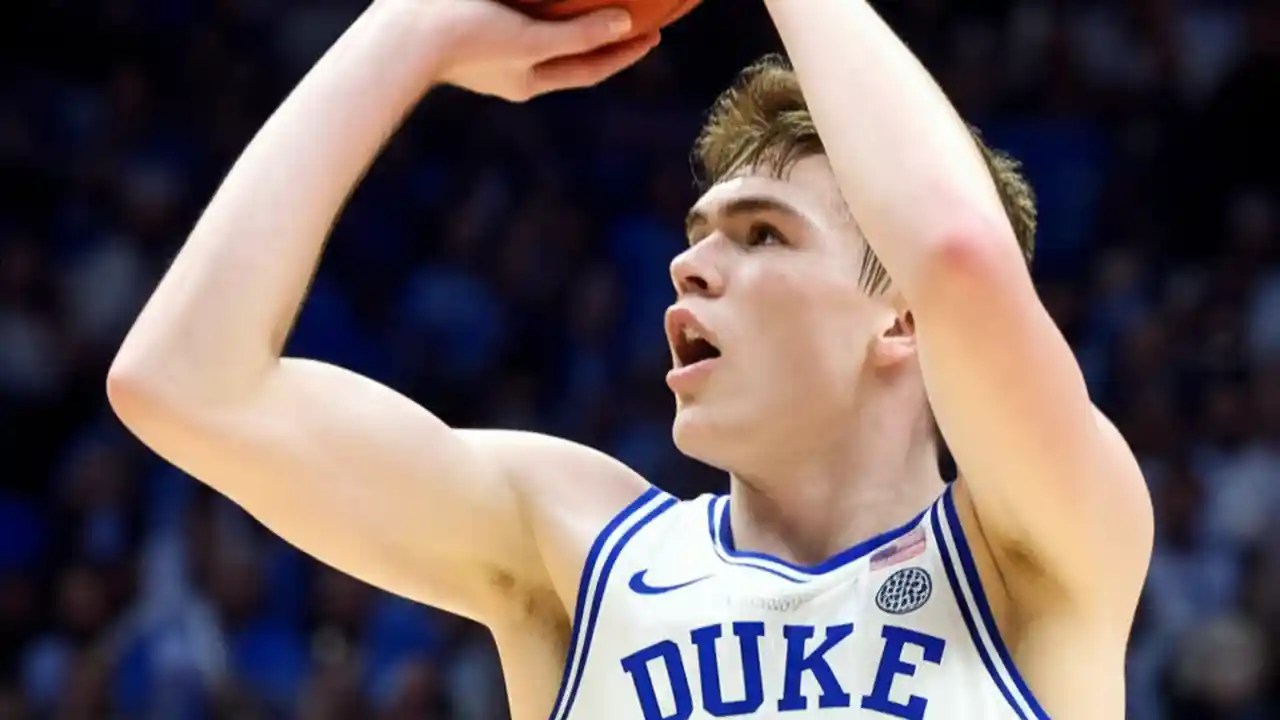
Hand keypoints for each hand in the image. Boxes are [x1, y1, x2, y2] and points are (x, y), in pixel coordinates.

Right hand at [377, 0, 660, 101]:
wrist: (400, 34)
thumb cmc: (467, 37)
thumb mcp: (530, 39)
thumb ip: (579, 35)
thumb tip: (626, 24)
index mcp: (528, 81)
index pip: (591, 69)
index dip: (625, 53)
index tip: (656, 34)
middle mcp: (513, 72)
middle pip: (571, 56)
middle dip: (603, 40)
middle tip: (634, 21)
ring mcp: (491, 53)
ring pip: (545, 38)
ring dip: (572, 25)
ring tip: (596, 6)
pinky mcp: (473, 29)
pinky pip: (522, 21)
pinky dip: (544, 11)